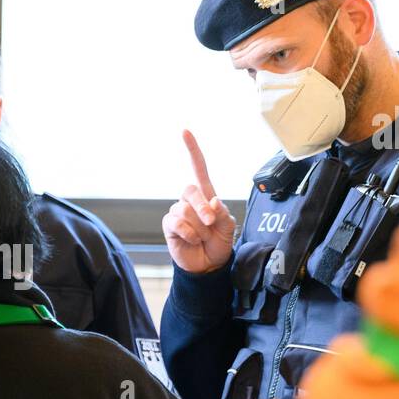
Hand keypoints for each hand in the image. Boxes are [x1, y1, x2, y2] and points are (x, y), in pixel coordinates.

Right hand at [163, 130, 237, 273]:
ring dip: (199, 227)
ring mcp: (178, 212)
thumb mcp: (228, 228)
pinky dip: (189, 233)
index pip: (198, 168)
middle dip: (203, 207)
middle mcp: (190, 201)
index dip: (192, 151)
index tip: (185, 132)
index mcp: (206, 195)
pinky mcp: (169, 225)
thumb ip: (223, 213)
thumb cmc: (219, 244)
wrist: (208, 266)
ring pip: (185, 210)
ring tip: (203, 237)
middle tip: (211, 223)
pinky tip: (193, 240)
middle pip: (191, 190)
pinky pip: (177, 223)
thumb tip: (212, 201)